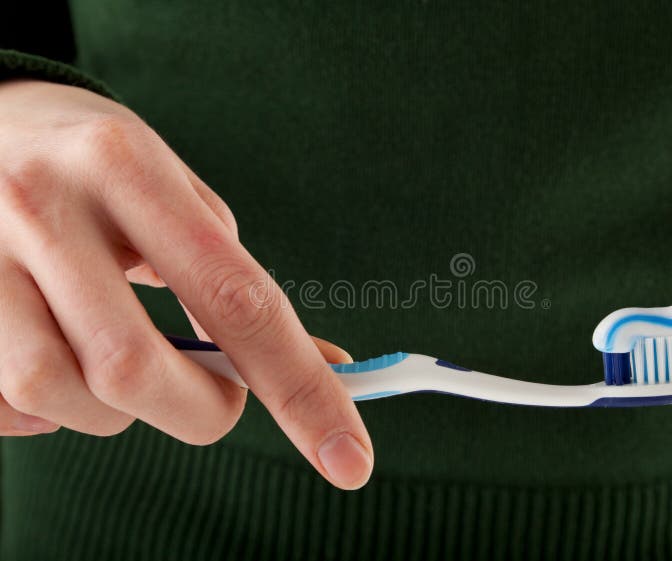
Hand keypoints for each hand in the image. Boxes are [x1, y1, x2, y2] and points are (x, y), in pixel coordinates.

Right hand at [0, 80, 372, 489]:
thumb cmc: (102, 168)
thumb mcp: (177, 196)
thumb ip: (238, 282)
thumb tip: (324, 365)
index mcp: (129, 169)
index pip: (237, 300)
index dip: (301, 389)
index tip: (350, 458)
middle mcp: (44, 206)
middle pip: (135, 369)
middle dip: (197, 411)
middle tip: (214, 396)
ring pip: (58, 396)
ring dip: (113, 411)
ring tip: (122, 365)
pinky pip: (4, 405)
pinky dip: (49, 409)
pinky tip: (60, 359)